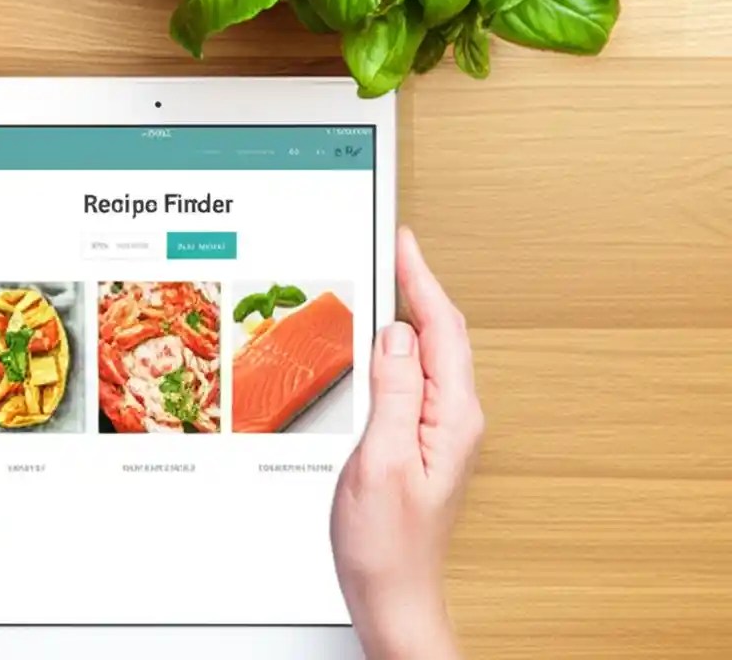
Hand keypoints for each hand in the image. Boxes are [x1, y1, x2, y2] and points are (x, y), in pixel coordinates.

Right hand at [331, 227, 484, 659]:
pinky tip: (380, 343)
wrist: (393, 592)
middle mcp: (454, 418)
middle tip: (393, 249)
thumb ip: (393, 391)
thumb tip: (396, 333)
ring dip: (409, 314)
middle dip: (419, 286)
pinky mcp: (422, 439)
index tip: (405, 242)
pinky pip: (415, 378)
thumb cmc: (386, 542)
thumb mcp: (381, 459)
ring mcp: (440, 429)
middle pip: (440, 335)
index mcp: (450, 416)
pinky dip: (398, 348)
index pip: (440, 330)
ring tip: (387, 280)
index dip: (422, 280)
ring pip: (429, 354)